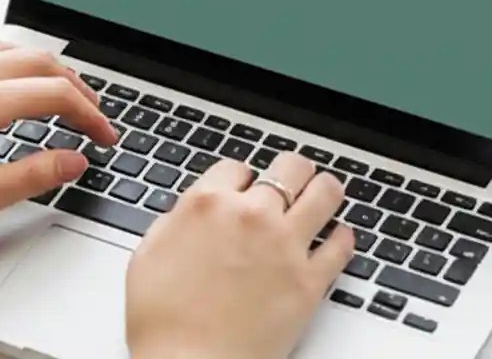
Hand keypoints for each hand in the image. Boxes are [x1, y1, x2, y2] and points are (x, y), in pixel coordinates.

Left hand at [0, 39, 114, 253]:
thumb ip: (32, 176)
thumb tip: (72, 160)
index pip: (53, 95)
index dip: (89, 115)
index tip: (104, 136)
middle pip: (36, 60)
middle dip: (74, 85)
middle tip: (93, 114)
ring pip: (6, 49)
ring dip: (42, 67)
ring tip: (61, 94)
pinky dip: (8, 64)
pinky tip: (10, 88)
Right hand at [126, 152, 354, 358]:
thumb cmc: (162, 323)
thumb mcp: (149, 254)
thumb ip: (177, 220)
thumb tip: (194, 210)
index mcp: (207, 205)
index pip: (239, 167)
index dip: (243, 180)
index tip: (246, 191)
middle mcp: (251, 217)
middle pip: (290, 168)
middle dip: (290, 174)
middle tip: (292, 183)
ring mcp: (285, 246)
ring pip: (326, 193)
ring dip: (325, 191)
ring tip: (324, 196)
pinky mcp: (309, 281)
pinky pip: (342, 245)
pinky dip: (342, 238)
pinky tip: (337, 238)